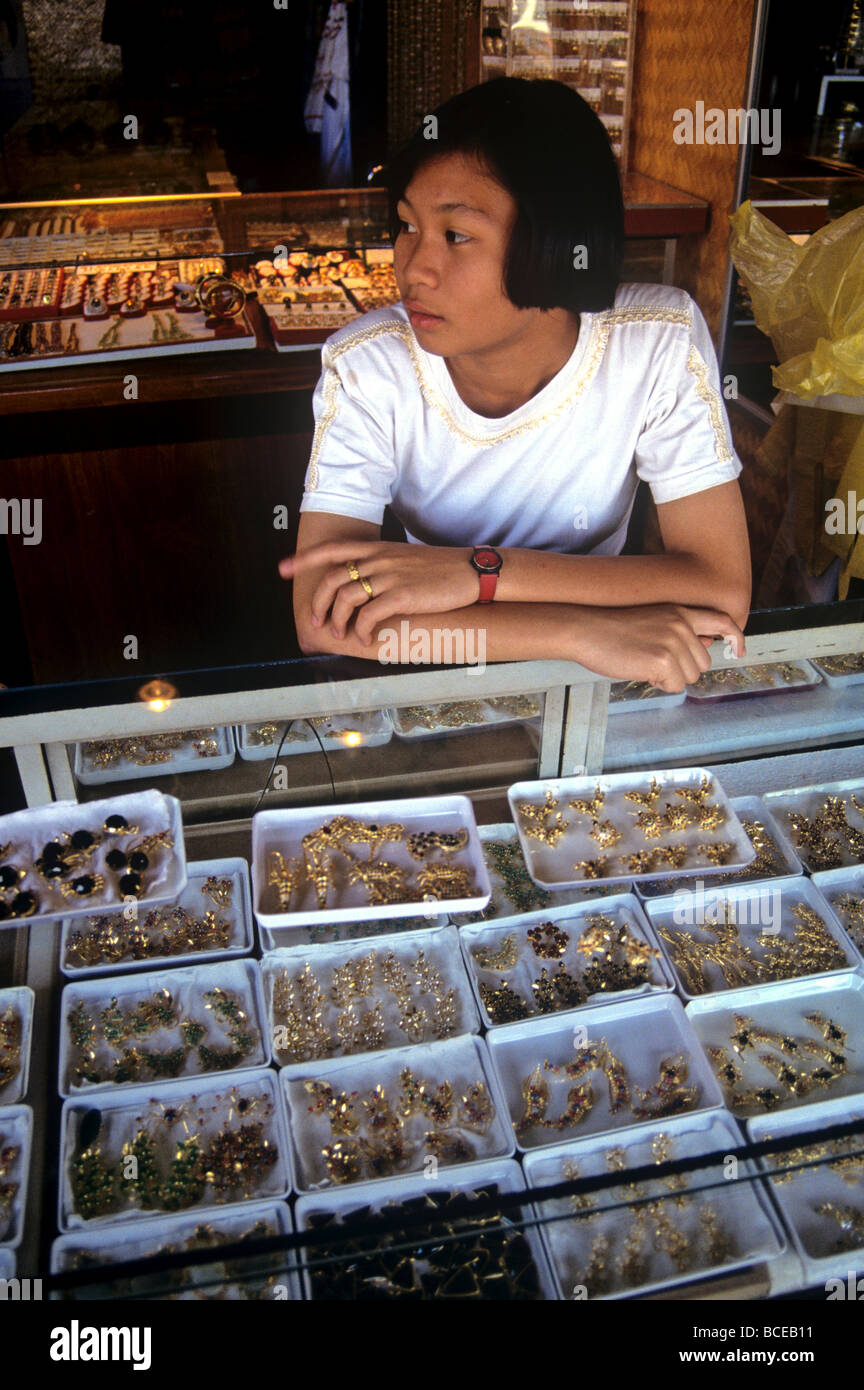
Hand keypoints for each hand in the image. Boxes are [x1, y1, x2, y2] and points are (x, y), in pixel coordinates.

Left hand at [279, 540, 478, 643]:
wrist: (469, 570)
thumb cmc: (439, 568)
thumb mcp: (404, 558)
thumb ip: (380, 564)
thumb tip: (361, 580)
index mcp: (377, 548)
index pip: (332, 549)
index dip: (303, 558)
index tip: (282, 569)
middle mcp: (378, 559)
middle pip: (332, 579)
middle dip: (316, 603)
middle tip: (314, 621)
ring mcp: (389, 576)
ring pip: (346, 598)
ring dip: (336, 621)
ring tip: (339, 635)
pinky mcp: (402, 595)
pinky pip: (369, 615)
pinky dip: (361, 630)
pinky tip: (365, 639)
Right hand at [574, 605, 745, 691]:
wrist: (585, 628)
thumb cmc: (612, 627)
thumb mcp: (652, 620)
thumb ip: (679, 632)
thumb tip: (704, 644)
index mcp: (680, 612)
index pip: (722, 621)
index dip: (735, 637)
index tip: (739, 650)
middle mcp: (682, 625)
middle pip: (703, 663)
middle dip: (682, 669)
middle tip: (653, 660)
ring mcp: (673, 642)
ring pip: (690, 677)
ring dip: (669, 678)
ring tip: (644, 662)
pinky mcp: (663, 661)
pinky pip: (674, 686)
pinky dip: (659, 685)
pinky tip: (640, 670)